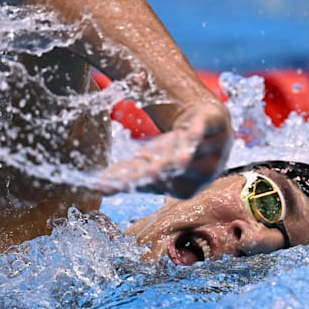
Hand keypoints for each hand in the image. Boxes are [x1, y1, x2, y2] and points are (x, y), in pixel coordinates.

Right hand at [96, 101, 231, 198]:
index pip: (150, 184)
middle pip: (169, 171)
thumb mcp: (153, 158)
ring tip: (159, 166)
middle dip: (151, 174)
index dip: (129, 182)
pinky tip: (189, 134)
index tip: (103, 185)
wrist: (210, 122)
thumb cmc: (177, 145)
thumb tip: (93, 185)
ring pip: (188, 153)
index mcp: (184, 186)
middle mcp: (200, 172)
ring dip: (176, 158)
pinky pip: (206, 128)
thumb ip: (129, 172)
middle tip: (132, 179)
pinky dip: (197, 132)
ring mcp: (211, 148)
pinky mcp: (215, 122)